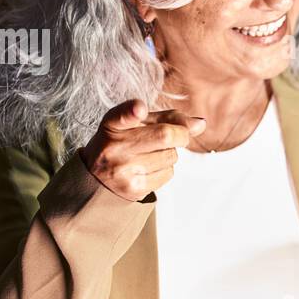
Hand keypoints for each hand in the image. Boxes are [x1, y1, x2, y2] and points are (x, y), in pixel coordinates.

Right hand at [79, 99, 205, 202]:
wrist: (98, 179)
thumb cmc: (125, 144)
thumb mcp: (137, 125)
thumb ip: (168, 119)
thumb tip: (201, 124)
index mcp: (112, 125)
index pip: (120, 115)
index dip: (132, 111)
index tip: (139, 109)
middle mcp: (113, 147)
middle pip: (165, 135)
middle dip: (181, 134)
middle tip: (177, 136)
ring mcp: (123, 170)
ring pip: (171, 156)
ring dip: (170, 154)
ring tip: (149, 155)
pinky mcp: (134, 189)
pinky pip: (168, 174)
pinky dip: (165, 169)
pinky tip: (147, 169)